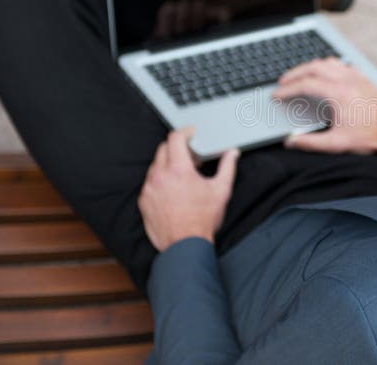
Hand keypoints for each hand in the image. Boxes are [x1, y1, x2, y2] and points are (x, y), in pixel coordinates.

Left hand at [138, 127, 239, 251]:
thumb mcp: (221, 191)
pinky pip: (150, 182)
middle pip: (163, 148)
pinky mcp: (144, 201)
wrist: (185, 244)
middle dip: (176, 147)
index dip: (185, 132)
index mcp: (179, 170)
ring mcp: (149, 188)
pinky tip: (173, 189)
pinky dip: (160, 180)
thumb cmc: (203, 219)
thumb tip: (232, 154)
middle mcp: (160, 176)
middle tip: (190, 155)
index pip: (175, 138)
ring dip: (168, 164)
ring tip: (183, 174)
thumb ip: (227, 167)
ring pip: (155, 165)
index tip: (191, 134)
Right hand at [272, 57, 376, 164]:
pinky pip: (341, 64)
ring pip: (327, 62)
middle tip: (283, 82)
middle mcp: (347, 80)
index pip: (306, 84)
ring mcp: (356, 77)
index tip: (277, 94)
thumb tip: (290, 141)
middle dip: (294, 73)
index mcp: (338, 94)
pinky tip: (323, 74)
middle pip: (313, 68)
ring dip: (310, 67)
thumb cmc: (368, 137)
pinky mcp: (363, 78)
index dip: (287, 89)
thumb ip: (310, 142)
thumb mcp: (336, 143)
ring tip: (299, 76)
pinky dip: (327, 66)